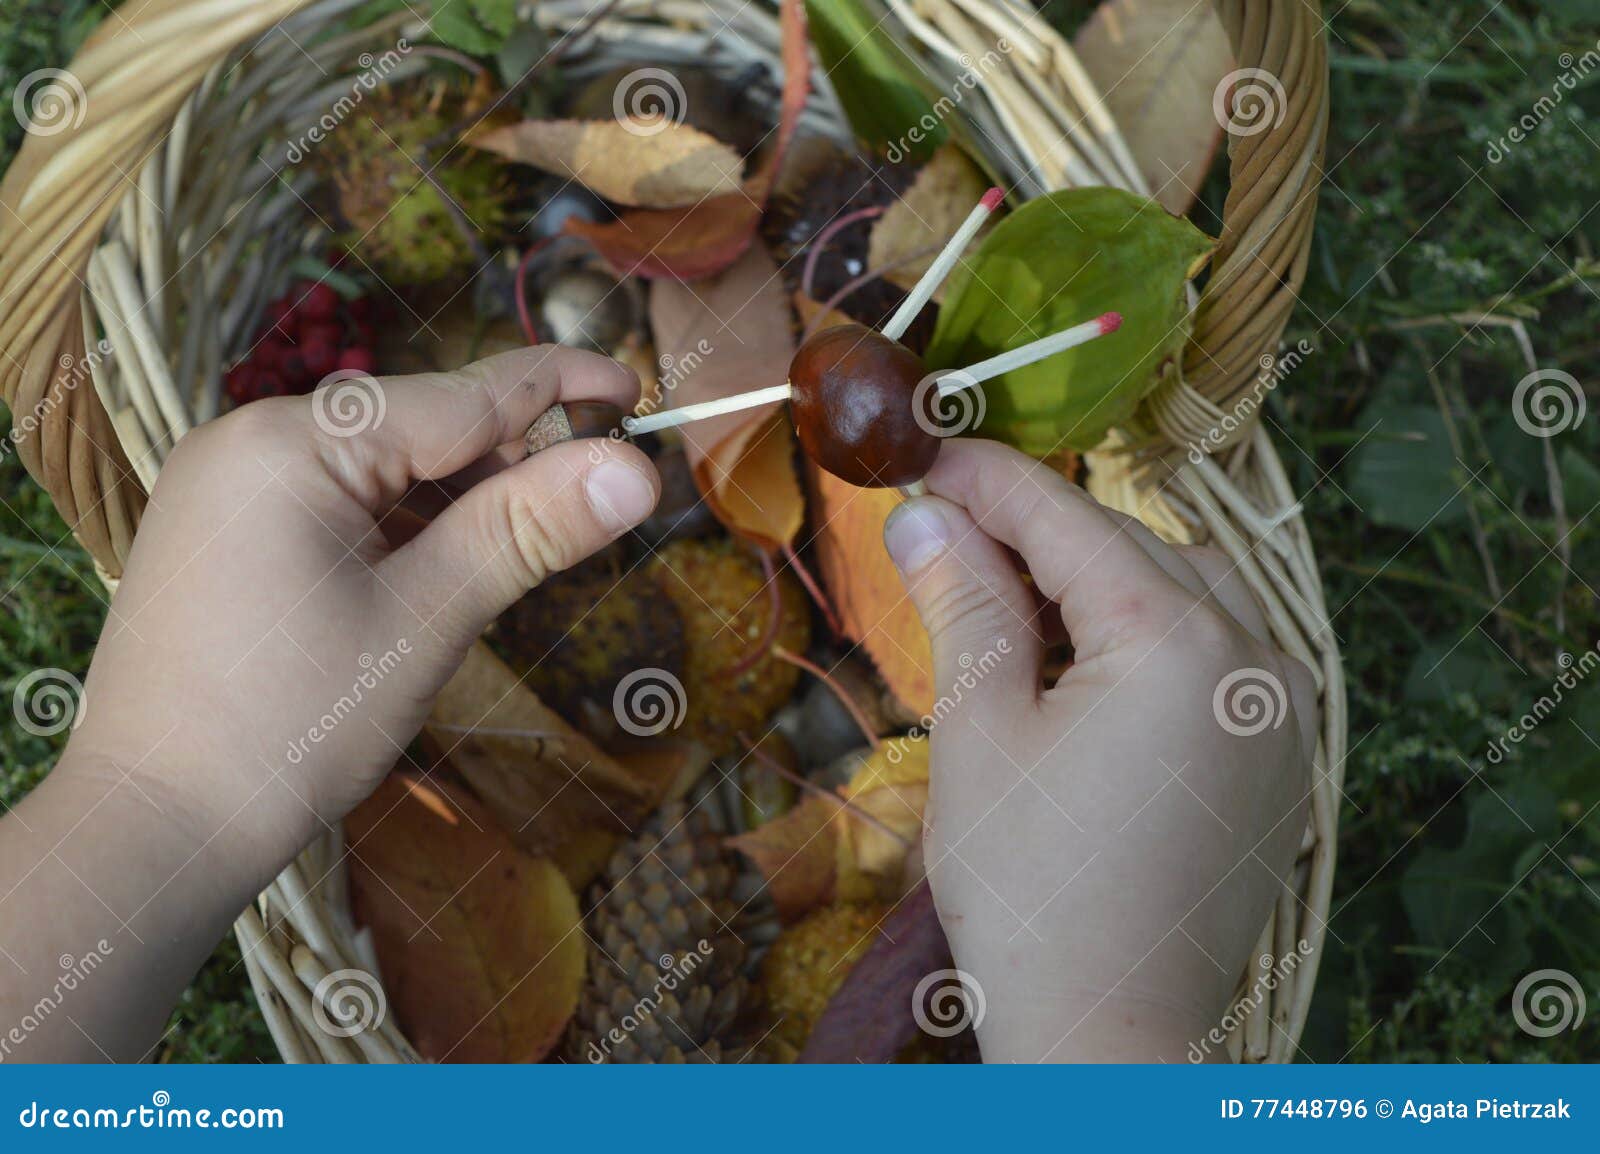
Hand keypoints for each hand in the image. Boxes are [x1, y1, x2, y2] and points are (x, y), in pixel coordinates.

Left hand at [0, 346, 657, 1058]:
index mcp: (293, 443)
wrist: (154, 827)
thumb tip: (640, 471)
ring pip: (382, 465)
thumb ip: (528, 529)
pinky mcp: (224, 533)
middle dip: (512, 456)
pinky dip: (406, 523)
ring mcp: (228, 487)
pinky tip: (451, 562)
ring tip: (534, 541)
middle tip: (596, 499)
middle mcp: (249, 441)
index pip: (459, 395)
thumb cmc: (291, 727)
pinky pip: (339, 501)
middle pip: (419, 424)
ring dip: (463, 495)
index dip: (559, 388)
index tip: (635, 386)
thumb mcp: (424, 620)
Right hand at [883, 439, 1316, 1062]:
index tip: (927, 455)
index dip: (989, 481)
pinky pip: (1215, 658)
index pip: (1070, 522)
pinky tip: (1079, 670)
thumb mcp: (980, 734)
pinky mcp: (1283, 760)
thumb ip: (966, 604)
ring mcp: (1282, 713)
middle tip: (948, 534)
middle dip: (1039, 534)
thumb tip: (926, 515)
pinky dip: (1145, 641)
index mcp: (1179, 644)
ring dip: (1097, 584)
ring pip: (1184, 596)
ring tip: (1006, 607)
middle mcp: (1256, 661)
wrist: (1111, 1039)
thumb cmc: (1032, 893)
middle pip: (1133, 551)